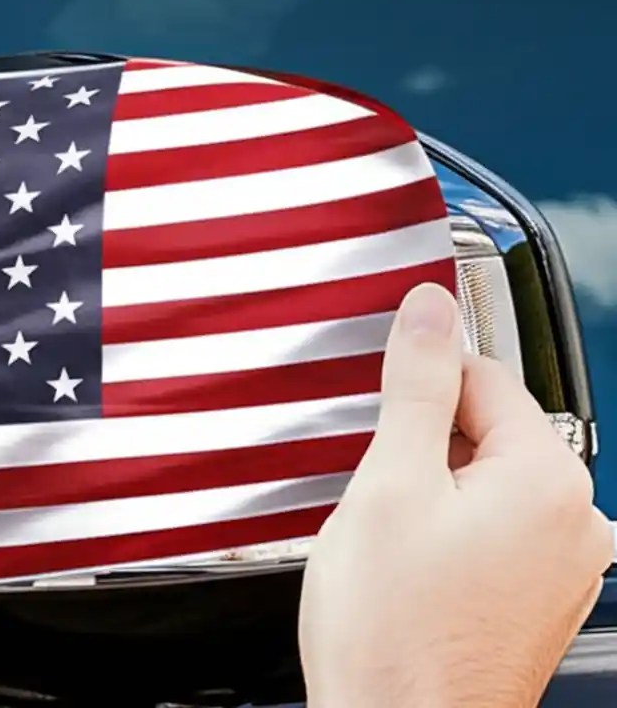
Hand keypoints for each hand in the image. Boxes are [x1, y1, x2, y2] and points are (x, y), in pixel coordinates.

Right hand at [299, 283, 612, 706]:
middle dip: (421, 446)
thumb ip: (415, 387)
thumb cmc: (394, 635)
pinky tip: (408, 572)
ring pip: (484, 487)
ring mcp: (560, 568)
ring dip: (431, 494)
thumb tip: (430, 312)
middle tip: (373, 492)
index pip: (484, 375)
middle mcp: (575, 522)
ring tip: (387, 541)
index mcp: (548, 480)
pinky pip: (490, 536)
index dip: (417, 383)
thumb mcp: (388, 487)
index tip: (378, 403)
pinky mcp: (536, 602)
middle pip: (486, 433)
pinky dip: (446, 538)